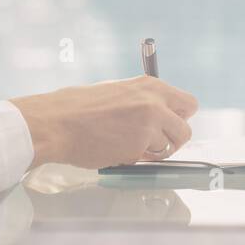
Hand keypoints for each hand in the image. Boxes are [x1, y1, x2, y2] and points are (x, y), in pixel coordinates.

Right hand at [11, 75, 199, 169]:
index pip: (188, 103)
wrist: (57, 122)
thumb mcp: (117, 91)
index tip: (168, 125)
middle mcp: (155, 102)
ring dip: (153, 152)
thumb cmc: (79, 108)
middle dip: (172, 140)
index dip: (179, 118)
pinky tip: (117, 150)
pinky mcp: (140, 145)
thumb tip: (158, 116)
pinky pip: (149, 159)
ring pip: (169, 147)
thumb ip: (143, 102)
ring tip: (128, 146)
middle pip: (185, 129)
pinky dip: (137, 159)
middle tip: (153, 143)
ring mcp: (150, 123)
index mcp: (150, 85)